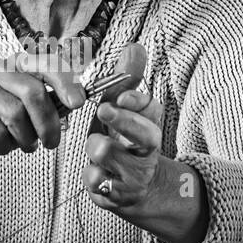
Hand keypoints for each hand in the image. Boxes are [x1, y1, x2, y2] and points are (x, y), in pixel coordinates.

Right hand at [0, 48, 86, 165]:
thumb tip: (76, 100)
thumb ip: (50, 103)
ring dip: (25, 138)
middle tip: (51, 142)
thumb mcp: (29, 111)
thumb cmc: (1, 124)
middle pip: (32, 92)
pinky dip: (4, 147)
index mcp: (16, 65)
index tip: (78, 103)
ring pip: (14, 114)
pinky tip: (1, 148)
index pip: (45, 64)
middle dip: (47, 122)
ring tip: (25, 145)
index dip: (65, 82)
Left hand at [83, 87, 164, 209]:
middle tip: (104, 109)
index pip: (152, 110)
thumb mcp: (122, 112)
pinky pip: (95, 179)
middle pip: (146, 136)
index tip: (121, 96)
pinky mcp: (117, 196)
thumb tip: (135, 47)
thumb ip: (126, 80)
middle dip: (124, 121)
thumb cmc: (122, 142)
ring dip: (95, 145)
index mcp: (151, 128)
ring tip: (96, 144)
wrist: (134, 190)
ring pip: (108, 153)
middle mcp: (148, 153)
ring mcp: (134, 176)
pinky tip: (95, 171)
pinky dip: (90, 173)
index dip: (137, 102)